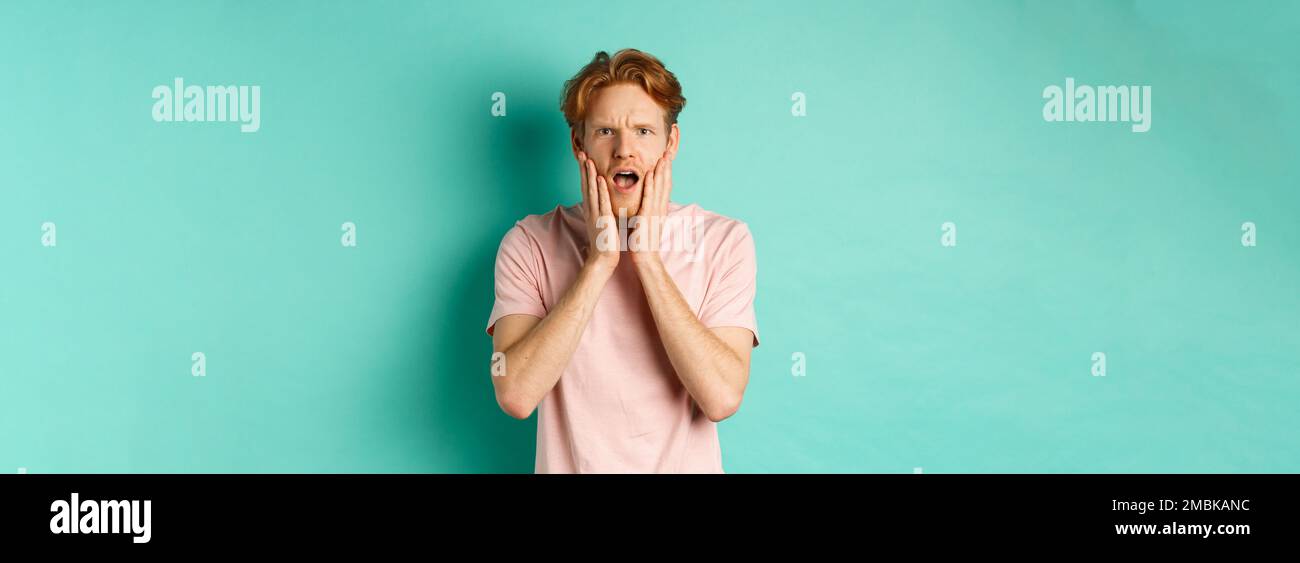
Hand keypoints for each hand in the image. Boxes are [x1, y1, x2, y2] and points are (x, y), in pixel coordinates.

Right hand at [578, 151, 618, 271]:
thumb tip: (603, 201)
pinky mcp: (603, 219)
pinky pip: (601, 201)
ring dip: (589, 174)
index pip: (587, 187)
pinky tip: (598, 178)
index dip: (585, 172)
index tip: (584, 158)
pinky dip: (599, 190)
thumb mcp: (603, 222)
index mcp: (592, 209)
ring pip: (591, 190)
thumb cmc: (605, 242)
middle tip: (582, 153)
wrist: (603, 259)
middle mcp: (591, 209)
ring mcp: (596, 214)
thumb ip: (602, 210)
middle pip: (586, 185)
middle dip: (584, 169)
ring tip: (587, 160)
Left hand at [629, 150, 671, 264]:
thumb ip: (649, 212)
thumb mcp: (647, 223)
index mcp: (659, 210)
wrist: (645, 258)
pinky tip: (650, 174)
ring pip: (659, 188)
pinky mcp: (647, 217)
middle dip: (666, 168)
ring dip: (661, 172)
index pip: (664, 188)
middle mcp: (660, 209)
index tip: (666, 160)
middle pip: (665, 184)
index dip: (666, 173)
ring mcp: (655, 213)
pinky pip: (649, 198)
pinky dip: (650, 185)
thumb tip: (648, 204)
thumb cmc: (643, 243)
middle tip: (668, 152)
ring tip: (662, 157)